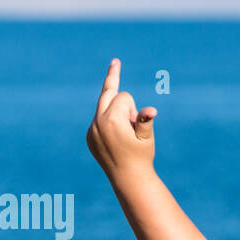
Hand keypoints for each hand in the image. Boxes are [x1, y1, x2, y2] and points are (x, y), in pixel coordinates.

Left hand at [86, 59, 157, 177]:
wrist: (128, 178)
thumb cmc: (141, 157)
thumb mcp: (147, 138)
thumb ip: (145, 120)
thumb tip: (150, 111)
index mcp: (112, 120)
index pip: (124, 97)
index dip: (134, 108)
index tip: (136, 122)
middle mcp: (98, 122)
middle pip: (107, 93)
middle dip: (112, 78)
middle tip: (115, 61)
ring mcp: (91, 130)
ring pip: (104, 108)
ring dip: (116, 114)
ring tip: (124, 135)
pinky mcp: (88, 137)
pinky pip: (98, 120)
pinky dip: (108, 124)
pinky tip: (115, 140)